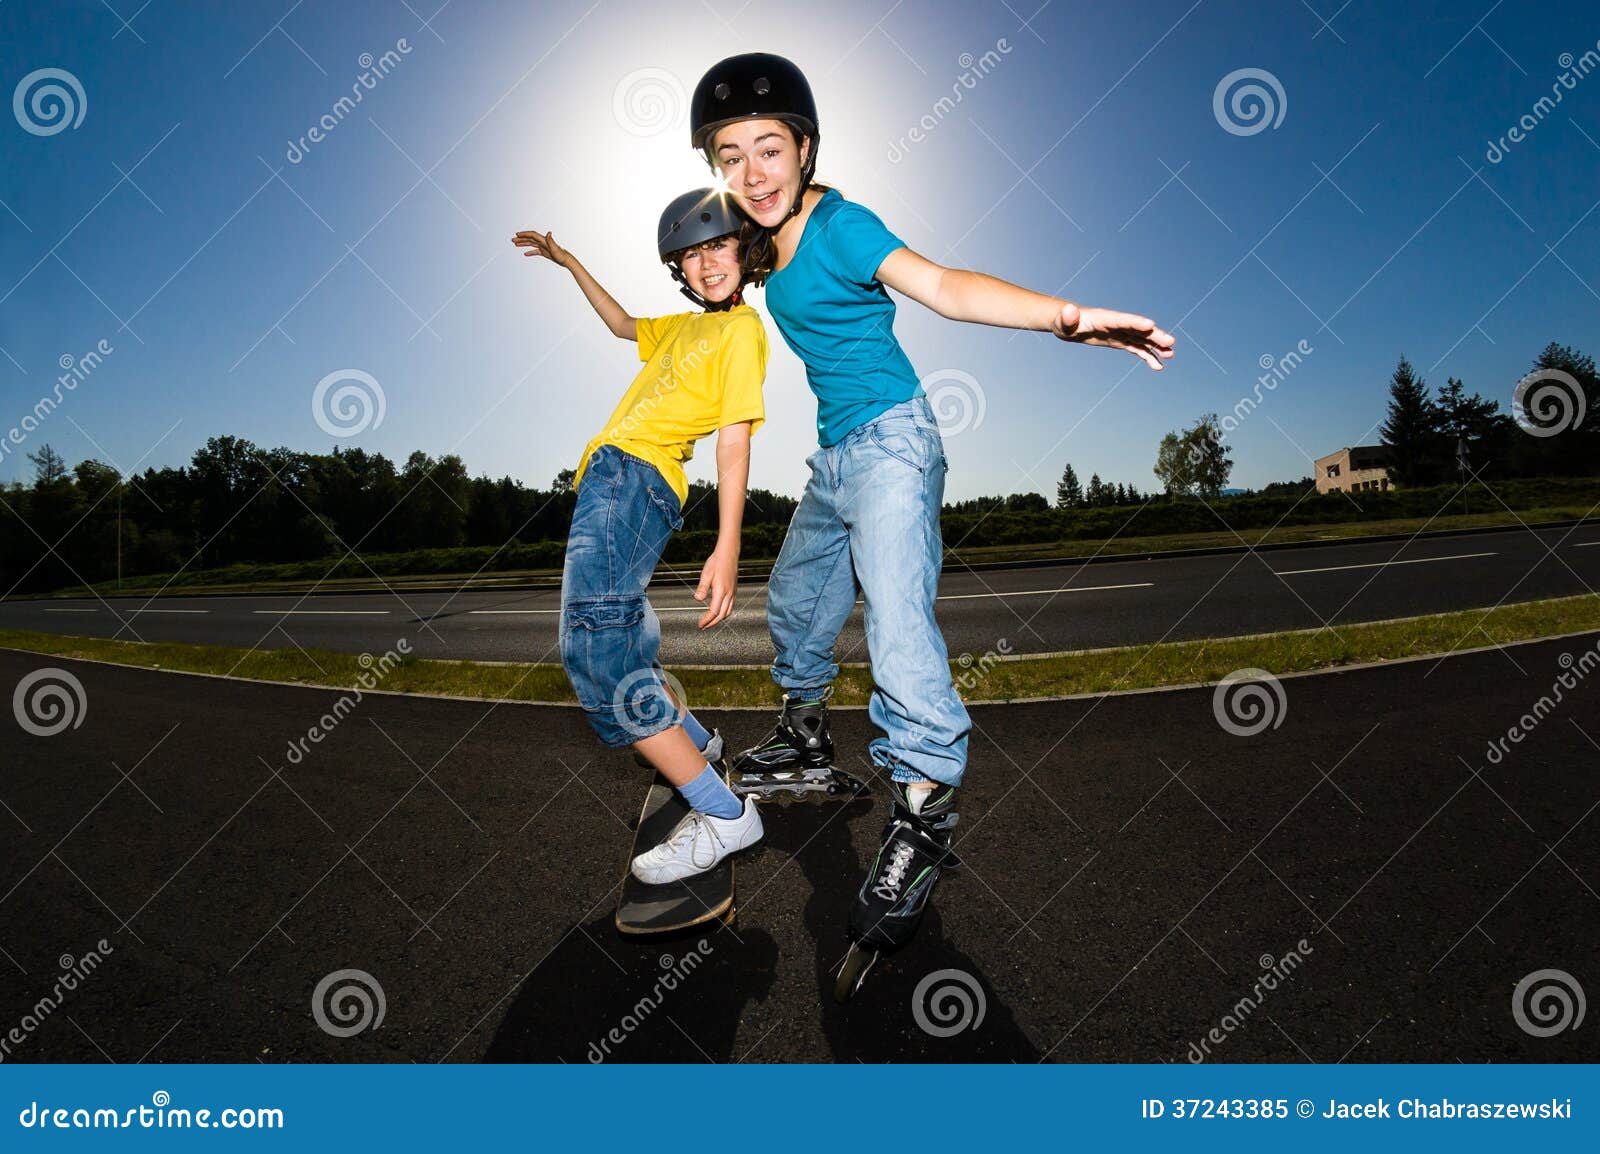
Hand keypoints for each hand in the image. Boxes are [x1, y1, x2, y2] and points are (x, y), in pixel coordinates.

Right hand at [511, 228, 572, 267]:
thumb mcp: (555, 248)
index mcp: (544, 240)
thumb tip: (549, 232)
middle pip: (530, 238)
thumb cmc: (561, 255)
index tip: (517, 234)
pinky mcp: (545, 252)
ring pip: (531, 244)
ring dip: (523, 243)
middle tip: (512, 240)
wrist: (567, 261)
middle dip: (521, 238)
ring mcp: (544, 247)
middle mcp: (543, 242)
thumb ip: (551, 241)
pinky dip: (530, 252)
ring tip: (515, 244)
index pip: (532, 235)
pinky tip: (525, 254)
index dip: (524, 234)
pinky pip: (535, 251)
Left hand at [694, 548, 737, 628]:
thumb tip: (698, 599)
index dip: (707, 620)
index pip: (714, 611)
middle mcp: (729, 593)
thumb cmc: (717, 562)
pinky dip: (724, 613)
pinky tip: (719, 612)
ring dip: (719, 620)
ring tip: (710, 622)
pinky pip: (731, 606)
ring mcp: (732, 593)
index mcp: (721, 591)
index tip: (700, 624)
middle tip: (704, 627)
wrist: (728, 554)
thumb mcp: (706, 574)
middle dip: (712, 623)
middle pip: (722, 615)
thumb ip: (702, 588)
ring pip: (727, 612)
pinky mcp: (734, 591)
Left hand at [1052, 302, 1175, 370]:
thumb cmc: (1064, 322)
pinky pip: (1136, 348)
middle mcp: (1116, 324)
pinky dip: (1148, 356)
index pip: (1123, 320)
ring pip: (1142, 339)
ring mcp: (1120, 333)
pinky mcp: (1119, 341)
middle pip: (1139, 329)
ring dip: (1156, 346)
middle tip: (1171, 342)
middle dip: (1154, 335)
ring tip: (1171, 354)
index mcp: (1105, 319)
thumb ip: (1067, 317)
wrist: (1067, 324)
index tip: (1151, 325)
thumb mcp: (1063, 321)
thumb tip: (1069, 310)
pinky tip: (1158, 366)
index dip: (1136, 322)